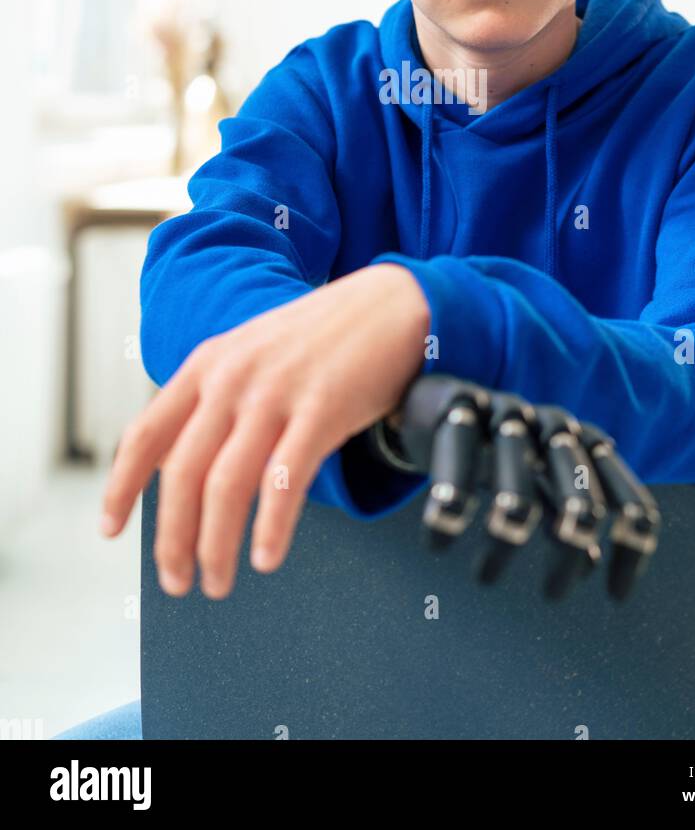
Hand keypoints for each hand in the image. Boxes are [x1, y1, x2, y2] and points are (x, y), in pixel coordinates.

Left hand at [99, 264, 430, 598]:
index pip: (146, 434)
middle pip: (182, 473)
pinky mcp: (322, 408)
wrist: (391, 304)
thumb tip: (182, 466)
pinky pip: (284, 481)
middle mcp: (233, 377)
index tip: (111, 530)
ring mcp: (276, 392)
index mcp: (208, 364)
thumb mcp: (254, 355)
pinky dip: (270, 528)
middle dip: (171, 539)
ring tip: (218, 580)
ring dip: (216, 546)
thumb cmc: (324, 339)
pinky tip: (267, 556)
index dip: (121, 488)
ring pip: (226, 485)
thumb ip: (217, 401)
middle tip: (176, 580)